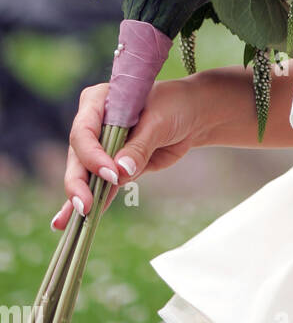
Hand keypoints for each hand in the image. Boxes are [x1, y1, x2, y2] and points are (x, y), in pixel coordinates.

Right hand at [50, 76, 208, 231]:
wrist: (191, 115)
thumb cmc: (173, 106)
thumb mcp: (158, 122)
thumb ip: (139, 147)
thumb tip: (120, 172)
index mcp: (98, 101)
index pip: (84, 131)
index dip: (92, 155)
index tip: (110, 173)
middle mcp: (94, 124)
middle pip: (78, 156)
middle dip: (79, 182)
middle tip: (85, 205)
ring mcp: (102, 147)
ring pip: (86, 174)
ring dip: (81, 196)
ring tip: (71, 221)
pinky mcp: (114, 167)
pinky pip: (101, 186)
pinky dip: (95, 200)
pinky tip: (77, 220)